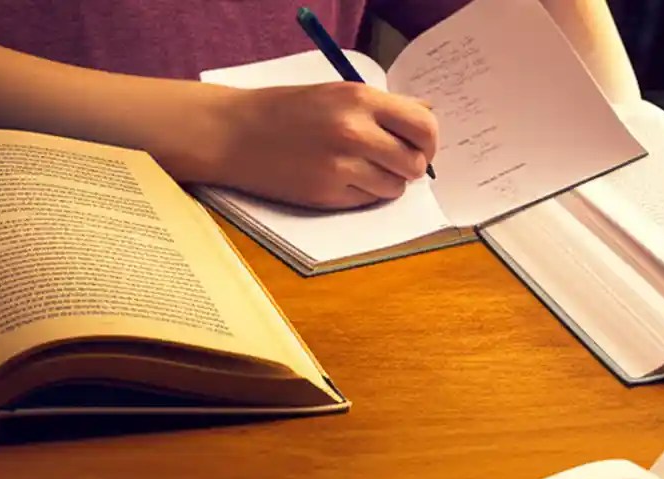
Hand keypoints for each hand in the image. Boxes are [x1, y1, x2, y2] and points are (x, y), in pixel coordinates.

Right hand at [214, 82, 438, 208]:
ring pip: (395, 187)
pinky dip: (363, 194)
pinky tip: (340, 179)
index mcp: (360, 99)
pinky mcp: (327, 194)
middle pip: (415, 162)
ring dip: (386, 182)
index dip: (429, 141)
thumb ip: (382, 106)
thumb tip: (426, 114)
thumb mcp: (336, 93)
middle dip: (411, 167)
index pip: (424, 126)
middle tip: (393, 163)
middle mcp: (355, 132)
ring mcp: (341, 166)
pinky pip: (368, 200)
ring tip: (362, 169)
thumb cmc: (285, 110)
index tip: (422, 147)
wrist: (234, 133)